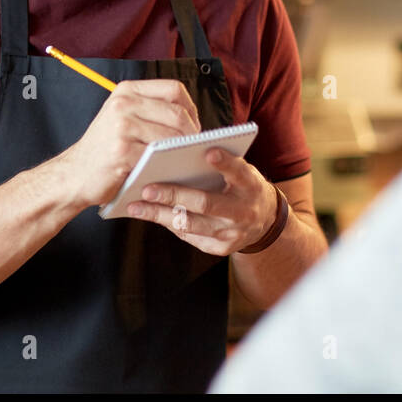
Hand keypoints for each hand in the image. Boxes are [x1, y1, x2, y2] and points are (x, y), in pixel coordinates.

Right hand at [52, 79, 200, 209]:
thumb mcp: (122, 118)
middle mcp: (123, 103)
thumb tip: (192, 120)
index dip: (191, 108)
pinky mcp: (122, 150)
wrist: (73, 175)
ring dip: (182, 152)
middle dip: (192, 134)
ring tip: (183, 160)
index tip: (194, 126)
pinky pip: (158, 156)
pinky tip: (168, 171)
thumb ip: (151, 111)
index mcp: (127, 90)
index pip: (174, 89)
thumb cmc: (104, 150)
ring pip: (171, 136)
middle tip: (193, 149)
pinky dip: (168, 165)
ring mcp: (122, 126)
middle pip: (177, 113)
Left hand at [125, 147, 278, 256]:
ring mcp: (231, 234)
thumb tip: (181, 157)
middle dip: (174, 196)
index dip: (225, 163)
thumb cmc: (244, 188)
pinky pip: (188, 235)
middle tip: (148, 188)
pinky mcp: (220, 248)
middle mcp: (243, 212)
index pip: (239, 172)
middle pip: (205, 204)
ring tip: (136, 206)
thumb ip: (223, 164)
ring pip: (190, 225)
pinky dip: (168, 223)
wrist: (265, 221)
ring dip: (160, 215)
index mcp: (251, 186)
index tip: (208, 152)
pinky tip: (151, 214)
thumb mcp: (243, 172)